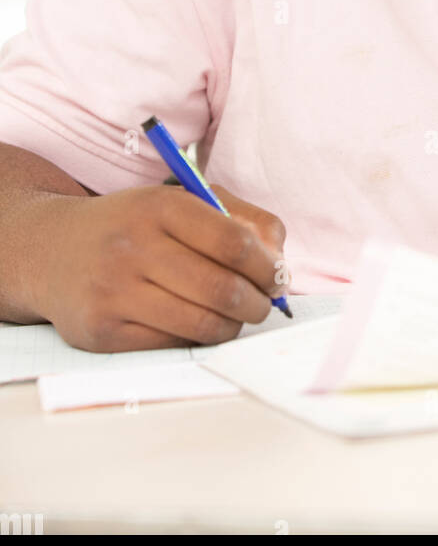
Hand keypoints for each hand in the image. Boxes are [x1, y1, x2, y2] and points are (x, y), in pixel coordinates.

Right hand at [34, 184, 289, 352]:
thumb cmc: (132, 226)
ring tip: (234, 317)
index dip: (267, 266)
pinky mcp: (101, 331)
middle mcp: (133, 246)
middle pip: (222, 288)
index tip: (277, 276)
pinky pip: (170, 344)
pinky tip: (195, 324)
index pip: (233, 241)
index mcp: (160, 206)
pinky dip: (195, 338)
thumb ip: (239, 217)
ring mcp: (114, 290)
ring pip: (201, 324)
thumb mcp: (180, 201)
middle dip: (257, 303)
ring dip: (232, 326)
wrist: (50, 249)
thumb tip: (279, 259)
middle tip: (263, 305)